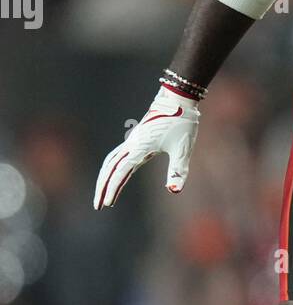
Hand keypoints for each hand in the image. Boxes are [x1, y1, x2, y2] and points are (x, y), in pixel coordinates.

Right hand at [94, 86, 200, 209]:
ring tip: (103, 195)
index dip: (112, 188)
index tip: (107, 204)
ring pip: (111, 161)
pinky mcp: (137, 138)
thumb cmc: (182, 123)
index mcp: (140, 147)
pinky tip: (116, 176)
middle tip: (98, 206)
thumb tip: (173, 191)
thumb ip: (178, 170)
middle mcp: (132, 144)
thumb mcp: (183, 149)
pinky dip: (113, 168)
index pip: (120, 171)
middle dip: (102, 187)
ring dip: (105, 178)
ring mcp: (133, 140)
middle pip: (109, 168)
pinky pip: (119, 156)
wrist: (178, 98)